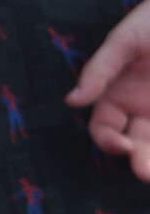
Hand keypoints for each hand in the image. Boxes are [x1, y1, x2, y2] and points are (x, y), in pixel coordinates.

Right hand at [66, 0, 149, 181]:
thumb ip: (99, 71)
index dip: (107, 140)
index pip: (104, 127)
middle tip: (144, 171)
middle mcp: (141, 108)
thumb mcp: (123, 42)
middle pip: (133, 144)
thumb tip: (71, 101)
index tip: (121, 144)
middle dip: (138, 160)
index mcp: (118, 93)